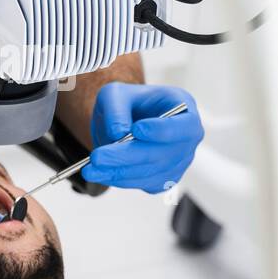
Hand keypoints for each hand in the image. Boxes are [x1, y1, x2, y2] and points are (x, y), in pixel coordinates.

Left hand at [81, 84, 202, 193]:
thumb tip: (118, 133)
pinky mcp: (164, 179)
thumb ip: (116, 110)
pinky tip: (100, 173)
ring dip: (118, 172)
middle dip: (126, 156)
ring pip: (151, 173)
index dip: (163, 130)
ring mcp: (179, 162)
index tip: (136, 129)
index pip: (185, 125)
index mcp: (185, 110)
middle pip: (162, 154)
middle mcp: (187, 139)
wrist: (126, 121)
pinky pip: (143, 183)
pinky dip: (120, 179)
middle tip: (97, 157)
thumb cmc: (128, 103)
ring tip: (90, 169)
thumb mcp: (116, 94)